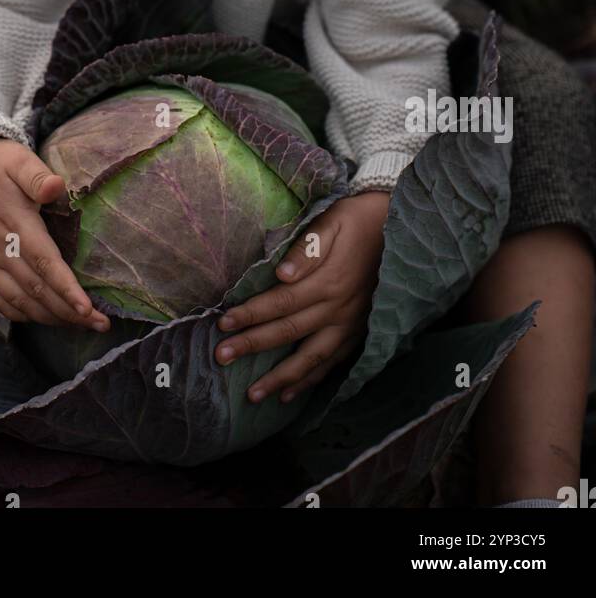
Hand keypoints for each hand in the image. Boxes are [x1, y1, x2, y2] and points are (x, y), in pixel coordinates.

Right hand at [0, 135, 110, 331]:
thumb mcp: (19, 159)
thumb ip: (37, 176)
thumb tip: (56, 186)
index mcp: (14, 223)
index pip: (44, 262)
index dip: (66, 289)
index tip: (88, 310)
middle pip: (37, 289)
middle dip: (69, 312)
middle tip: (101, 325)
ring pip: (19, 301)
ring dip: (50, 318)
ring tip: (80, 325)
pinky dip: (20, 314)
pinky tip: (42, 319)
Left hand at [214, 190, 390, 402]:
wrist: (396, 228)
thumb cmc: (355, 221)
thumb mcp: (332, 222)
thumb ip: (308, 248)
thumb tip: (281, 273)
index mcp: (328, 281)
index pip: (282, 302)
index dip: (251, 314)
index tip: (223, 324)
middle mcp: (338, 309)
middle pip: (289, 332)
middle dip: (253, 345)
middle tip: (221, 357)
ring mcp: (350, 325)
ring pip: (311, 358)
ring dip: (281, 378)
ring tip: (253, 395)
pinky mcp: (359, 334)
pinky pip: (332, 364)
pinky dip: (310, 381)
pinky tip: (289, 396)